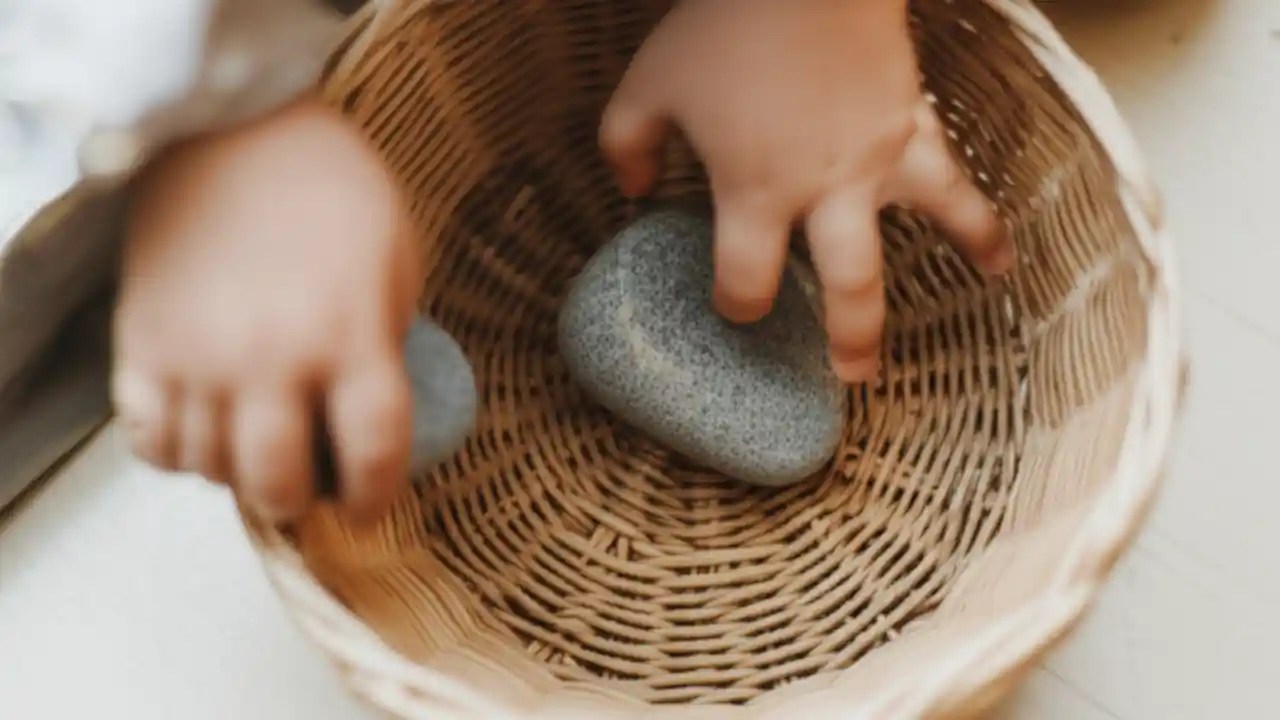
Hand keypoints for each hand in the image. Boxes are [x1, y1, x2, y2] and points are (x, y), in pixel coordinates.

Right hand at [114, 96, 419, 523]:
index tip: (369, 504)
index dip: (375, 496)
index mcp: (349, 333)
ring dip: (238, 474)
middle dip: (300, 498)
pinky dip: (175, 450)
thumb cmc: (331, 185)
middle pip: (278, 482)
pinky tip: (201, 426)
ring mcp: (197, 355)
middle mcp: (269, 356)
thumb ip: (385, 343)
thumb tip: (368, 413)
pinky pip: (147, 439)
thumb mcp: (396, 259)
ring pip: (209, 469)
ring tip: (256, 447)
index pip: (372, 453)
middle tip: (308, 482)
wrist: (233, 123)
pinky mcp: (139, 343)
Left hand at [601, 0, 1012, 381]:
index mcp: (755, 191)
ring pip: (930, 226)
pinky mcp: (912, 120)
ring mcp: (878, 156)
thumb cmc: (723, 26)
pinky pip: (956, 174)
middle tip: (853, 377)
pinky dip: (983, 215)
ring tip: (969, 300)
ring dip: (949, 266)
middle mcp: (825, 188)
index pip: (745, 278)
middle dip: (851, 337)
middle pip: (849, 284)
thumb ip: (627, 148)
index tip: (733, 305)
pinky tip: (1002, 252)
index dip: (735, 303)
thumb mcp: (647, 86)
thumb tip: (633, 193)